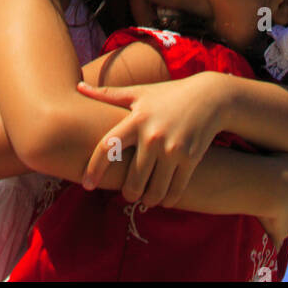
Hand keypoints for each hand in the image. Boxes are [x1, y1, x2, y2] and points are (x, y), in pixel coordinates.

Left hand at [76, 72, 224, 208]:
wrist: (209, 97)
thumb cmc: (168, 95)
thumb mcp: (139, 92)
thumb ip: (108, 94)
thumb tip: (78, 87)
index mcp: (136, 119)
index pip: (107, 147)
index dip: (94, 169)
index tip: (86, 185)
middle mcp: (153, 135)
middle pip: (132, 181)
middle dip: (128, 193)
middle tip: (128, 193)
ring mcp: (173, 149)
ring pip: (154, 192)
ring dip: (148, 200)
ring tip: (145, 197)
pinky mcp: (191, 159)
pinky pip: (175, 191)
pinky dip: (167, 200)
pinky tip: (164, 198)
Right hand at [259, 152, 287, 246]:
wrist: (271, 186)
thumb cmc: (275, 165)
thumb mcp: (284, 155)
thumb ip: (287, 161)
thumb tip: (281, 161)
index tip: (279, 180)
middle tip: (271, 196)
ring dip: (280, 218)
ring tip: (261, 210)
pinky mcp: (283, 233)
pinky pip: (277, 239)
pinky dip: (272, 240)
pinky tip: (262, 239)